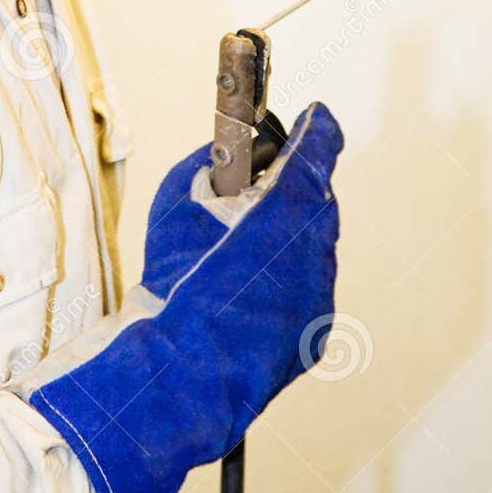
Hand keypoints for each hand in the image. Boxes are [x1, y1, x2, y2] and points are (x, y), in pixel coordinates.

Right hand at [18, 101, 343, 492]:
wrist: (178, 375)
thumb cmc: (171, 286)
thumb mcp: (175, 202)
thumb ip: (207, 169)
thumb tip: (223, 161)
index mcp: (289, 205)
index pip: (319, 146)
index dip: (317, 128)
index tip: (315, 117)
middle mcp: (317, 246)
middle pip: (316, 201)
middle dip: (292, 192)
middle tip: (255, 194)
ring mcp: (320, 293)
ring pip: (312, 251)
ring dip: (285, 243)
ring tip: (237, 255)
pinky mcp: (315, 332)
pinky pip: (306, 294)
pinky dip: (283, 286)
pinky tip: (244, 295)